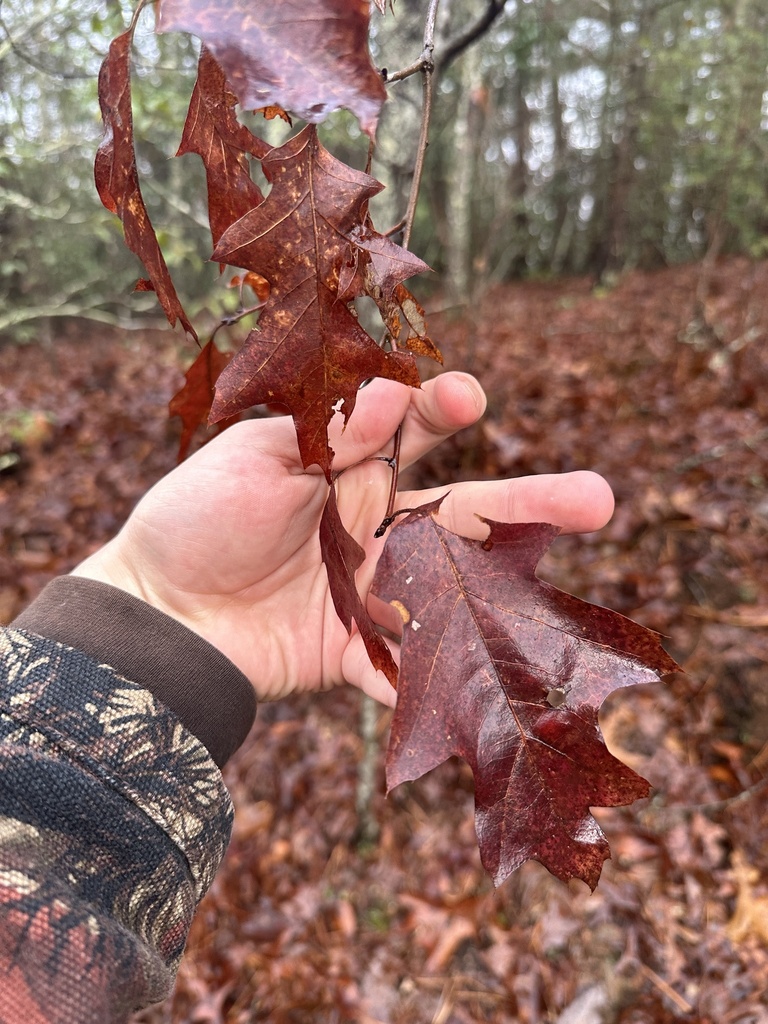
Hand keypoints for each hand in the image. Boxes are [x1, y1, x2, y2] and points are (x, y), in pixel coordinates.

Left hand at [72, 373, 613, 705]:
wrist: (156, 614)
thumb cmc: (196, 519)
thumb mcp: (253, 461)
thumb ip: (327, 436)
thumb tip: (393, 393)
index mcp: (349, 470)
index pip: (416, 433)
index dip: (446, 411)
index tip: (468, 399)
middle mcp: (375, 527)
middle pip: (466, 512)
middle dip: (530, 503)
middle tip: (597, 499)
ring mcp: (374, 591)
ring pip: (455, 590)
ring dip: (510, 601)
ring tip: (567, 610)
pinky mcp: (356, 650)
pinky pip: (404, 670)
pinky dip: (437, 687)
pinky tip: (490, 700)